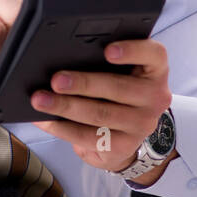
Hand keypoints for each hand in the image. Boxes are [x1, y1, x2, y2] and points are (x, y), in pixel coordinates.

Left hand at [30, 38, 172, 175]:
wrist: (126, 134)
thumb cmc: (116, 93)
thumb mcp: (121, 72)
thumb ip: (102, 59)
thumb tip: (61, 50)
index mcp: (154, 70)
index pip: (154, 54)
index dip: (132, 50)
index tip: (108, 50)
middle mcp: (154, 97)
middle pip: (118, 87)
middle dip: (83, 83)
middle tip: (56, 80)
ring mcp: (141, 124)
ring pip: (100, 114)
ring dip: (65, 106)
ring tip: (41, 100)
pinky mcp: (123, 146)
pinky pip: (88, 136)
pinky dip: (62, 127)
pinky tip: (45, 120)